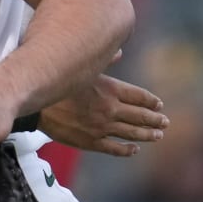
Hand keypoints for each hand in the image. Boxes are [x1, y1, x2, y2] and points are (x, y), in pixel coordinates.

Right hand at [40, 64, 167, 156]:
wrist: (37, 106)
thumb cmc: (59, 84)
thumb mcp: (83, 69)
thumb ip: (104, 61)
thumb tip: (119, 52)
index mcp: (110, 89)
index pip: (139, 96)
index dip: (151, 101)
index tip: (159, 104)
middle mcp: (110, 109)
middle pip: (140, 116)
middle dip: (155, 119)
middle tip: (165, 122)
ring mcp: (102, 127)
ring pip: (132, 133)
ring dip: (147, 135)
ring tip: (157, 135)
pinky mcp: (91, 141)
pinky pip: (114, 148)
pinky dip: (127, 150)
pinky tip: (134, 149)